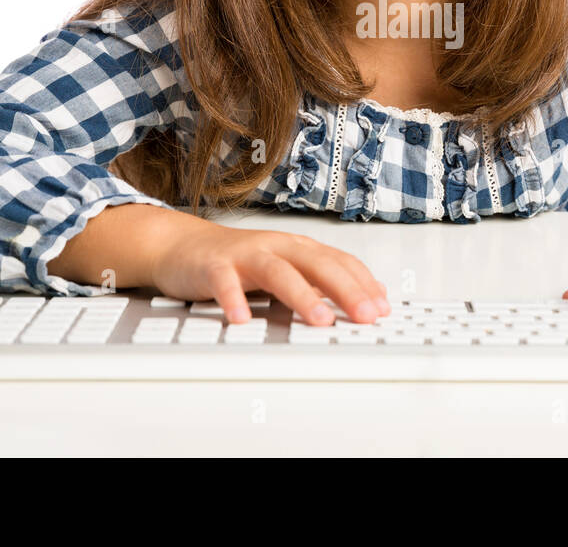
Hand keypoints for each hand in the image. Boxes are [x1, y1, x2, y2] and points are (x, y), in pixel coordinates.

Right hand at [150, 222, 389, 325]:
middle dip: (346, 290)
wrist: (184, 246)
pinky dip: (234, 300)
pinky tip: (242, 320)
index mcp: (297, 248)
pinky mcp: (214, 265)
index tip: (383, 308)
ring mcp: (246, 255)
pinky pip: (225, 282)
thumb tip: (361, 299)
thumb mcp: (284, 269)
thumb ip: (317, 282)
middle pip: (317, 264)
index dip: (363, 283)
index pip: (338, 262)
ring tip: (320, 321)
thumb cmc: (238, 262)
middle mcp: (276, 247)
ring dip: (302, 296)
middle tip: (367, 316)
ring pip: (279, 271)